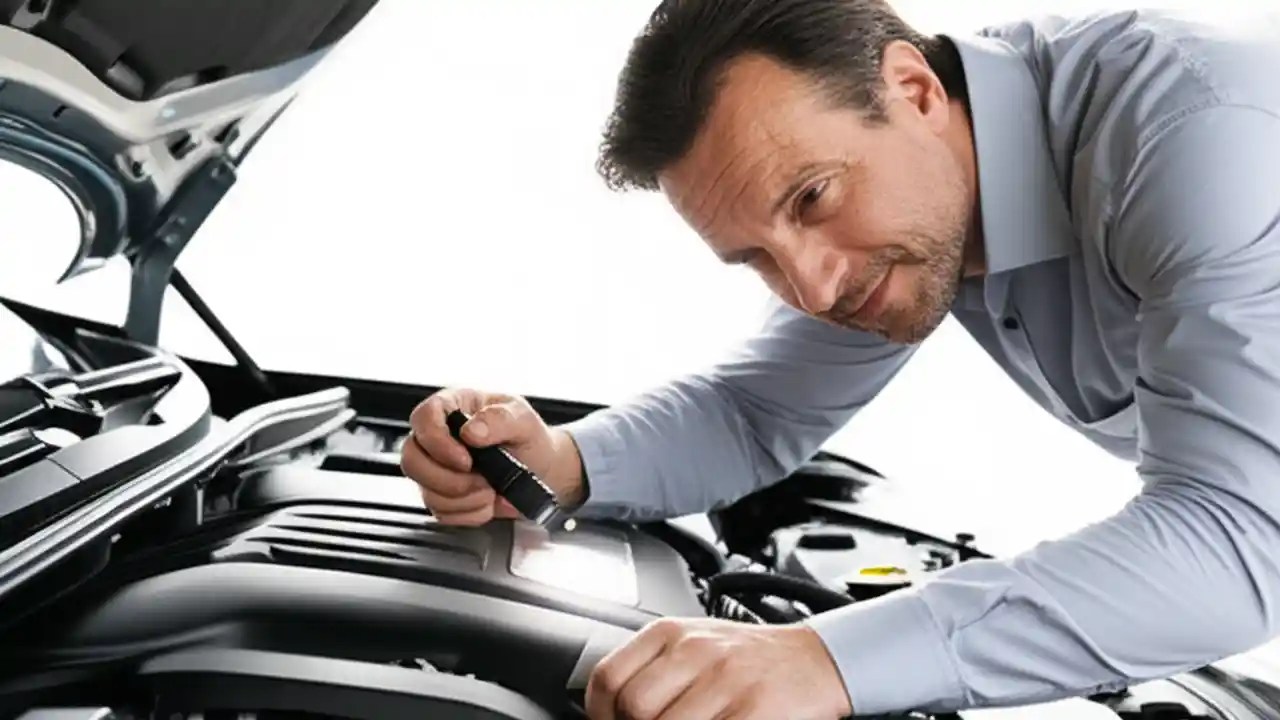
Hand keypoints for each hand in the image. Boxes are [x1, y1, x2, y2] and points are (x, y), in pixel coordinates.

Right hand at [401, 387, 584, 524]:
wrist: (542, 468)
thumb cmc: (528, 437)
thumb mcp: (522, 419)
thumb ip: (499, 419)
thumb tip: (471, 431)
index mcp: (453, 407)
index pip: (423, 418)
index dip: (437, 442)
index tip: (466, 460)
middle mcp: (439, 437)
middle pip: (412, 460)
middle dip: (449, 480)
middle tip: (482, 481)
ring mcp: (437, 468)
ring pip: (426, 491)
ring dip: (465, 499)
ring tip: (492, 490)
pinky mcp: (443, 495)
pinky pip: (442, 512)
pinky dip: (470, 513)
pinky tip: (489, 502)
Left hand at [585, 617, 853, 719]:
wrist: (816, 661)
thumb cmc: (750, 659)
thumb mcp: (694, 647)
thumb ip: (654, 671)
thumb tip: (611, 711)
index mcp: (672, 633)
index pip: (608, 677)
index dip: (600, 714)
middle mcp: (697, 650)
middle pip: (634, 707)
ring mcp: (727, 680)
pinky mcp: (756, 708)